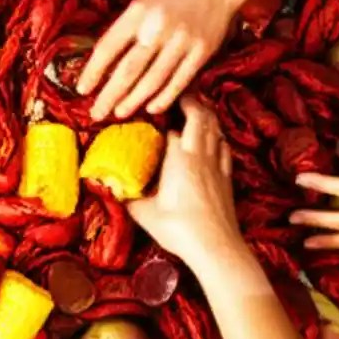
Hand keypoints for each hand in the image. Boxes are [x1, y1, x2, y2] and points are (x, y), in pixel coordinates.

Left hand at [78, 0, 241, 118]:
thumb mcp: (144, 2)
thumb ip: (127, 29)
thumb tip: (104, 64)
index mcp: (138, 12)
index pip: (108, 47)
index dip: (93, 71)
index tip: (82, 89)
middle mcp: (158, 26)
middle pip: (128, 69)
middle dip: (109, 95)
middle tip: (96, 113)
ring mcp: (181, 40)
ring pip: (153, 79)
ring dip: (133, 100)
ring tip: (119, 113)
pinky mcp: (202, 50)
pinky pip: (180, 80)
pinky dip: (164, 97)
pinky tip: (151, 108)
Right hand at [127, 96, 240, 264]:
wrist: (215, 246)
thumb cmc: (178, 228)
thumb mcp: (144, 214)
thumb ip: (128, 197)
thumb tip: (110, 187)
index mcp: (179, 157)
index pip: (173, 127)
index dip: (163, 117)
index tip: (153, 109)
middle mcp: (200, 154)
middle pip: (200, 117)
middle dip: (191, 101)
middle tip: (179, 93)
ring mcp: (217, 164)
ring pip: (215, 129)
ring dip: (206, 115)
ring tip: (196, 107)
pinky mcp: (227, 177)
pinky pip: (224, 146)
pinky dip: (217, 136)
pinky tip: (214, 137)